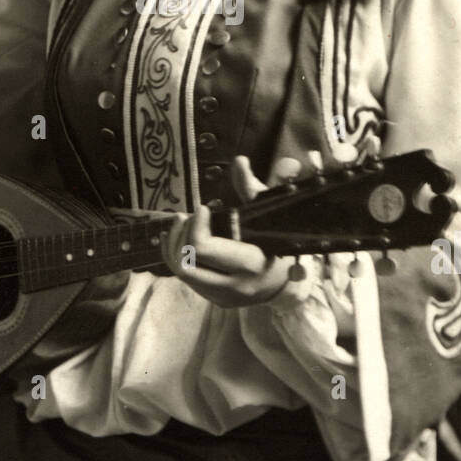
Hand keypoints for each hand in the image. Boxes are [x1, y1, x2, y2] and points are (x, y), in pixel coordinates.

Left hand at [163, 156, 293, 308]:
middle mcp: (234, 285)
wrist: (286, 282)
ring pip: (181, 271)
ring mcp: (222, 296)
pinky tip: (176, 237)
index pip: (204, 248)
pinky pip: (184, 279)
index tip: (203, 207)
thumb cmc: (277, 241)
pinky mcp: (213, 299)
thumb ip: (251, 188)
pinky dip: (175, 255)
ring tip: (181, 222)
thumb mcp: (268, 213)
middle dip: (182, 233)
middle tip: (189, 215)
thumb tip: (239, 161)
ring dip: (175, 244)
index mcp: (251, 263)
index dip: (196, 224)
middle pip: (186, 262)